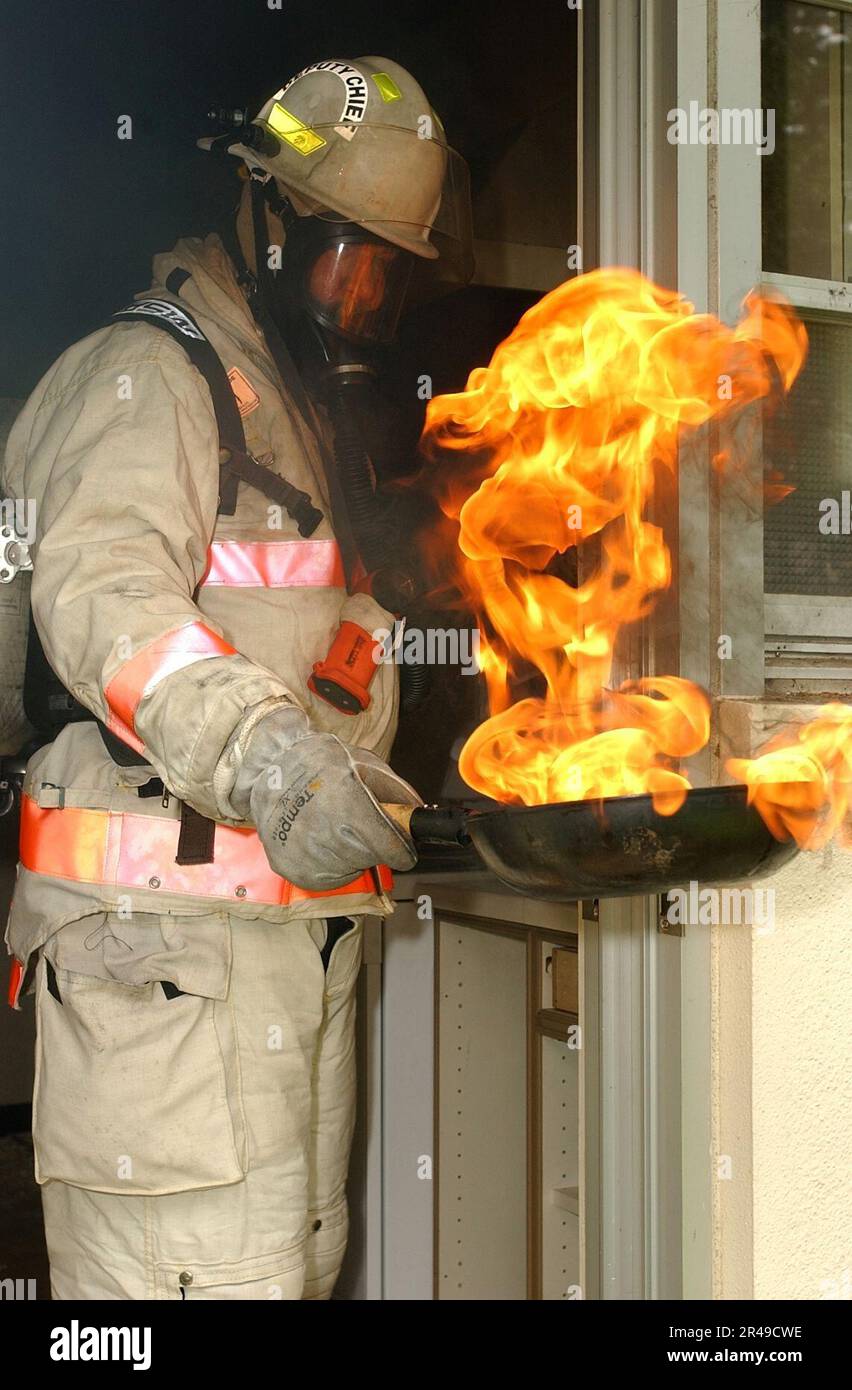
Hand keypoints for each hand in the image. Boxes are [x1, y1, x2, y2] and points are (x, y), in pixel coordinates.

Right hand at [232, 706, 420, 890]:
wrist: (271, 766)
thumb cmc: (323, 762)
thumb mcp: (366, 764)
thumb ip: (397, 793)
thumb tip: (419, 820)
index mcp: (345, 800)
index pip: (387, 847)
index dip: (400, 849)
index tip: (402, 848)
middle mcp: (321, 829)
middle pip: (369, 858)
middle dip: (372, 846)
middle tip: (358, 825)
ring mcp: (300, 851)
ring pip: (348, 869)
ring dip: (349, 855)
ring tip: (334, 828)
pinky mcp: (287, 866)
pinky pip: (325, 879)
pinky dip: (329, 865)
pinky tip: (319, 840)